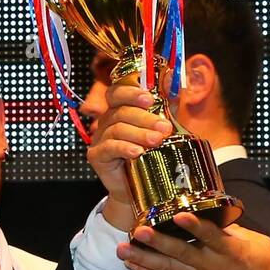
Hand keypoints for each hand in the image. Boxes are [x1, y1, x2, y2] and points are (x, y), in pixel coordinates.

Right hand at [87, 83, 171, 230]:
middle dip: (145, 118)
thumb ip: (167, 106)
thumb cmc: (152, 155)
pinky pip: (109, 148)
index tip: (149, 99)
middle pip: (121, 112)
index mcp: (119, 111)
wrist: (143, 186)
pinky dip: (124, 148)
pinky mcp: (96, 156)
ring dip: (139, 133)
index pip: (117, 93)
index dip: (130, 92)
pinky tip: (137, 152)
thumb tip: (173, 83)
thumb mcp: (161, 128)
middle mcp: (106, 122)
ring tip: (156, 141)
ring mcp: (99, 139)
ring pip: (117, 129)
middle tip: (164, 127)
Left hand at [116, 211, 269, 269]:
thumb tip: (213, 215)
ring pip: (169, 269)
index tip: (179, 214)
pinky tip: (131, 264)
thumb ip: (235, 231)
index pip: (213, 236)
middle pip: (182, 254)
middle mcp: (213, 267)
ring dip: (144, 259)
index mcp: (233, 253)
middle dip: (159, 243)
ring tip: (122, 249)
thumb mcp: (261, 246)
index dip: (196, 226)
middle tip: (138, 232)